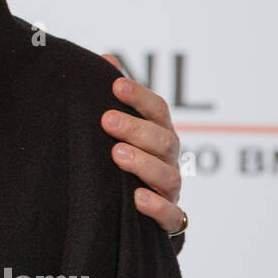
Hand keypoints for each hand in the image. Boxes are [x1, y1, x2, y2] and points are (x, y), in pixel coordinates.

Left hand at [100, 54, 186, 235]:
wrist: (136, 215)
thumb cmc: (128, 162)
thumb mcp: (121, 130)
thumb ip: (117, 99)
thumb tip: (106, 59)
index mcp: (158, 134)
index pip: (156, 110)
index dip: (138, 96)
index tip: (115, 84)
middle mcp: (168, 159)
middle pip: (162, 140)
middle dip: (136, 128)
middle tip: (107, 120)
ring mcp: (171, 189)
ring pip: (168, 175)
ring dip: (143, 163)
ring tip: (118, 155)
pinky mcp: (169, 219)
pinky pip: (171, 216)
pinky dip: (156, 207)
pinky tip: (138, 198)